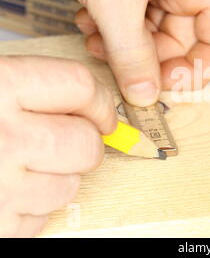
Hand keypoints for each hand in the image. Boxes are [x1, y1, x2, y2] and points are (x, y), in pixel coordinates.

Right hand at [0, 57, 116, 236]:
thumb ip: (26, 87)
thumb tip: (88, 101)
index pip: (79, 87)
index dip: (100, 101)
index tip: (102, 115)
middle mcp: (0, 137)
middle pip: (85, 144)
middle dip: (86, 144)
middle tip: (68, 142)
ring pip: (68, 186)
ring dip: (58, 178)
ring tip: (24, 168)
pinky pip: (40, 219)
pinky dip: (32, 209)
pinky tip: (6, 194)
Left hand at [34, 0, 209, 106]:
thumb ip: (130, 54)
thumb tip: (144, 95)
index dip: (196, 72)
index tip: (161, 85)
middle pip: (189, 48)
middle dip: (148, 60)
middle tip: (116, 61)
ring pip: (161, 44)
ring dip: (126, 49)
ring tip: (95, 36)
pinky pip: (143, 31)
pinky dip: (117, 36)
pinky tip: (92, 22)